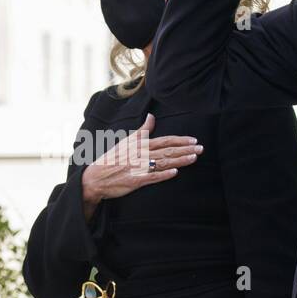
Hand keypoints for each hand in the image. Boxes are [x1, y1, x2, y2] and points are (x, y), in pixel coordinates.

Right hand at [79, 113, 200, 218]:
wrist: (95, 177)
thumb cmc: (112, 159)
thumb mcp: (126, 141)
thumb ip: (142, 130)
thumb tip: (152, 116)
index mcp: (139, 145)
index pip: (164, 140)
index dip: (180, 140)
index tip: (194, 140)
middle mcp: (140, 154)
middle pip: (167, 151)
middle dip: (185, 149)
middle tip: (201, 148)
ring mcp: (138, 168)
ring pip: (163, 163)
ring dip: (180, 160)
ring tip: (194, 158)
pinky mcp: (135, 181)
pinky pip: (151, 177)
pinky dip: (163, 174)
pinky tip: (175, 173)